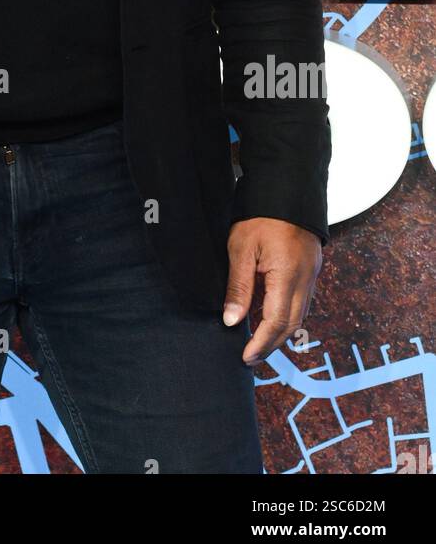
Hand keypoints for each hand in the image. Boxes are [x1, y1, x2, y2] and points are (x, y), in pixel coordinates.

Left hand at [222, 217, 321, 365]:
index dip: (262, 343)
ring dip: (281, 331)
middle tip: (251, 357)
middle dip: (272, 344)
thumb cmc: (261, 214)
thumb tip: (232, 321)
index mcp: (288, 274)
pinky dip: (288, 314)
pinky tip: (272, 316)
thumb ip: (239, 287)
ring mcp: (312, 273)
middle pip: (292, 324)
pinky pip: (303, 300)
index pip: (277, 321)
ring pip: (301, 314)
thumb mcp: (241, 248)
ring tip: (260, 342)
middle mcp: (306, 278)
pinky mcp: (312, 267)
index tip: (246, 357)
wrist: (288, 186)